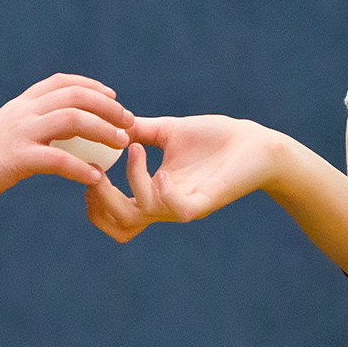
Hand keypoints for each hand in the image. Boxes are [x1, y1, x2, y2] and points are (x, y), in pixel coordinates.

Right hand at [0, 73, 133, 214]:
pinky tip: (95, 178)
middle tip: (128, 120)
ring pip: (71, 120)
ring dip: (102, 130)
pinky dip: (81, 168)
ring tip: (121, 143)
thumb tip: (45, 138)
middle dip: (106, 106)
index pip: (59, 83)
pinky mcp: (16, 159)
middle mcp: (21, 114)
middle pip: (73, 96)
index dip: (90, 86)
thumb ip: (21, 131)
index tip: (111, 95)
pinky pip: (57, 159)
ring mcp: (19, 134)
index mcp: (17, 107)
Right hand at [85, 115, 283, 241]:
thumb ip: (141, 131)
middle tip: (99, 171)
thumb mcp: (170, 131)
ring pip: (143, 214)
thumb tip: (110, 122)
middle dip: (101, 201)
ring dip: (132, 182)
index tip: (91, 173)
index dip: (95, 205)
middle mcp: (167, 203)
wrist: (257, 143)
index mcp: (155, 191)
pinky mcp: (206, 201)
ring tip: (135, 150)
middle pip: (121, 224)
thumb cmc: (216, 138)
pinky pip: (177, 209)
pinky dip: (162, 191)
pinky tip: (161, 170)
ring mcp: (185, 204)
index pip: (115, 218)